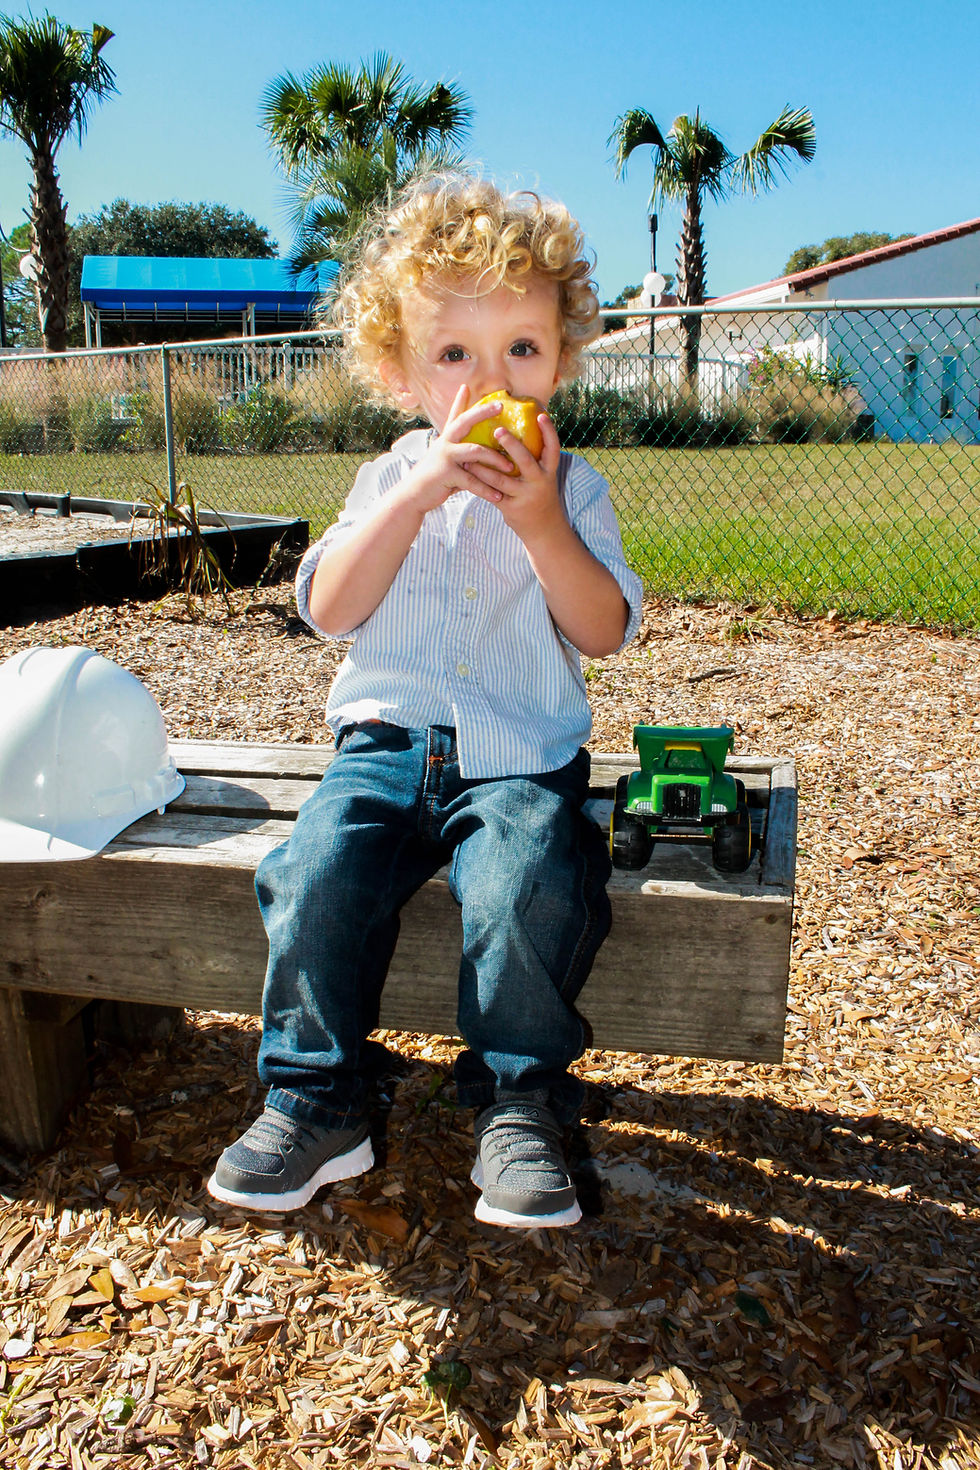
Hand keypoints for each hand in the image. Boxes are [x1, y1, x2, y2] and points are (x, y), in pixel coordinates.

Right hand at [395, 386, 513, 514]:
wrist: (414, 495)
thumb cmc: (435, 478)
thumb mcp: (445, 460)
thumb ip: (460, 453)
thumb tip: (480, 451)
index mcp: (446, 439)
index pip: (454, 415)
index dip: (460, 400)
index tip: (467, 386)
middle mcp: (445, 443)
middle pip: (465, 422)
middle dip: (483, 412)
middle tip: (500, 406)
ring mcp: (445, 457)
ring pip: (476, 451)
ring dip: (496, 459)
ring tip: (511, 467)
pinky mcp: (447, 474)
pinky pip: (472, 481)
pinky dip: (486, 490)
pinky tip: (498, 496)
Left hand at [467, 410, 565, 545]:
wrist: (544, 529)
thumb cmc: (539, 494)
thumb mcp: (544, 476)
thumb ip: (536, 458)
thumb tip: (524, 427)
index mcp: (549, 471)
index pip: (553, 448)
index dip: (549, 431)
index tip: (541, 415)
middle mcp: (539, 482)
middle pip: (526, 461)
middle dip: (512, 445)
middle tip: (498, 430)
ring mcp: (525, 496)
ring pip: (501, 480)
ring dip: (483, 468)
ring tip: (468, 455)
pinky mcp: (511, 507)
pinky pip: (492, 493)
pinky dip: (479, 484)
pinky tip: (467, 475)